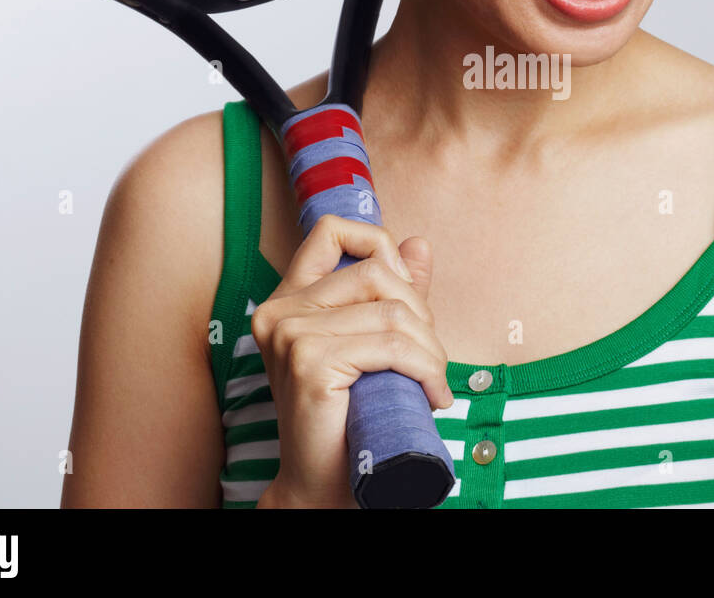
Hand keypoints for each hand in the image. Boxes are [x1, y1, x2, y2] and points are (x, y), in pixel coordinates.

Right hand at [249, 215, 452, 507]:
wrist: (325, 483)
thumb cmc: (350, 415)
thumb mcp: (375, 342)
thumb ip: (393, 292)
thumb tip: (419, 243)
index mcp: (289, 299)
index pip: (332, 231)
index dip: (379, 245)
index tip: (405, 292)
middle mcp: (280, 310)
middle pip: (376, 272)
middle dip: (420, 312)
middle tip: (430, 357)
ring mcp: (290, 334)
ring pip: (391, 313)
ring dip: (430, 350)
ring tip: (434, 380)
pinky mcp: (309, 362)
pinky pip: (391, 347)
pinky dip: (426, 369)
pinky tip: (432, 394)